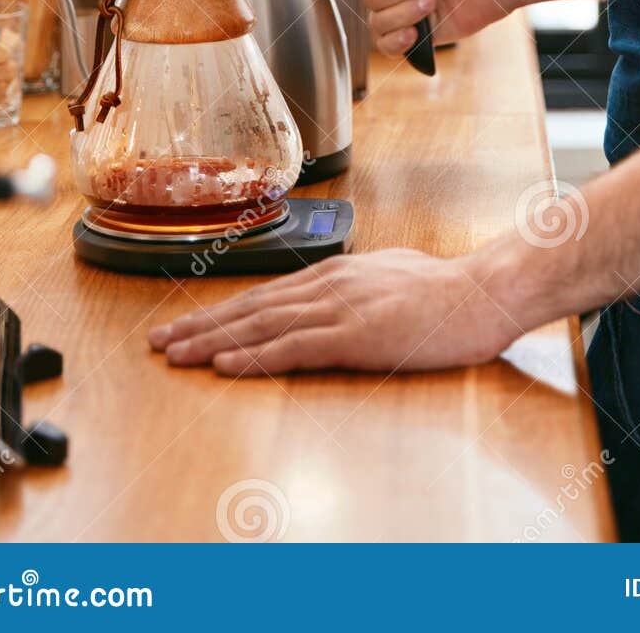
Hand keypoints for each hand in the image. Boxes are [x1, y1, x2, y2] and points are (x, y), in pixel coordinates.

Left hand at [147, 248, 520, 375]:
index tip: (185, 324)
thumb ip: (354, 290)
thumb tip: (333, 299)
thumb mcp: (387, 278)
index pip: (263, 295)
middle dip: (199, 326)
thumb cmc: (444, 293)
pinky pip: (293, 347)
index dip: (221, 312)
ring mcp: (339, 308)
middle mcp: (327, 285)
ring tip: (174, 355)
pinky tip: (225, 365)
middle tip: (158, 343)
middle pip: (250, 307)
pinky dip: (254, 356)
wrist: (482, 293)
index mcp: (334, 273)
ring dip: (212, 341)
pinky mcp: (355, 335)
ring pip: (261, 325)